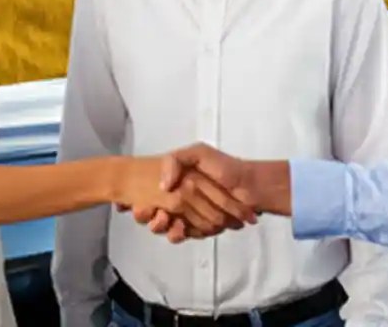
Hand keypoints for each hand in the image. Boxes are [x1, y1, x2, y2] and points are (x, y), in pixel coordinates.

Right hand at [134, 143, 290, 242]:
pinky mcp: (197, 228)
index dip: (142, 202)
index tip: (138, 204)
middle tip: (145, 211)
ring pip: (165, 226)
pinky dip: (179, 234)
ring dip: (161, 226)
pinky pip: (181, 235)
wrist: (250, 186)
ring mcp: (188, 214)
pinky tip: (180, 228)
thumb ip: (176, 162)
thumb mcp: (198, 153)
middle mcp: (180, 198)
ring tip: (162, 219)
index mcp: (178, 181)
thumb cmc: (225, 167)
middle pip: (154, 212)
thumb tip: (163, 186)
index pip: (150, 195)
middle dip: (147, 214)